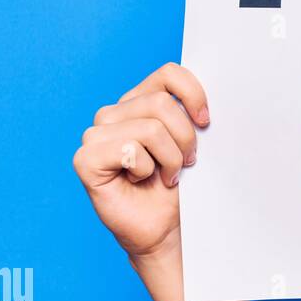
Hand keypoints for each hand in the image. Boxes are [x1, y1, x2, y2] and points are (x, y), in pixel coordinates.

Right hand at [72, 62, 209, 258]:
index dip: (193, 94)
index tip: (206, 122)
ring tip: (165, 175)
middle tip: (184, 163)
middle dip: (185, 138)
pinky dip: (145, 170)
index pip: (169, 73)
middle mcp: (113, 113)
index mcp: (138, 102)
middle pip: (162, 104)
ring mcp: (95, 135)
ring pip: (150, 128)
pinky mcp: (85, 159)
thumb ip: (191, 112)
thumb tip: (215, 93)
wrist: (166, 227)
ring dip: (169, 158)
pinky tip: (139, 181)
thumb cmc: (179, 186)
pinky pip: (129, 150)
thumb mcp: (190, 142)